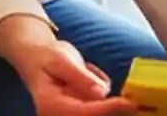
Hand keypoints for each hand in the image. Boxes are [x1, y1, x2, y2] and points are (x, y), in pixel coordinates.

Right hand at [21, 41, 136, 114]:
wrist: (38, 56)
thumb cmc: (47, 56)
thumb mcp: (61, 60)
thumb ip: (80, 77)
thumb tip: (101, 94)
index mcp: (51, 105)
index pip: (83, 112)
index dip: (107, 109)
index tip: (128, 103)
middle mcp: (60, 114)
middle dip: (111, 104)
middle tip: (110, 80)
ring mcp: (71, 112)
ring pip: (100, 108)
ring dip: (101, 85)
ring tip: (84, 68)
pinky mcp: (81, 107)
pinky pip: (101, 99)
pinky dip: (100, 83)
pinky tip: (87, 71)